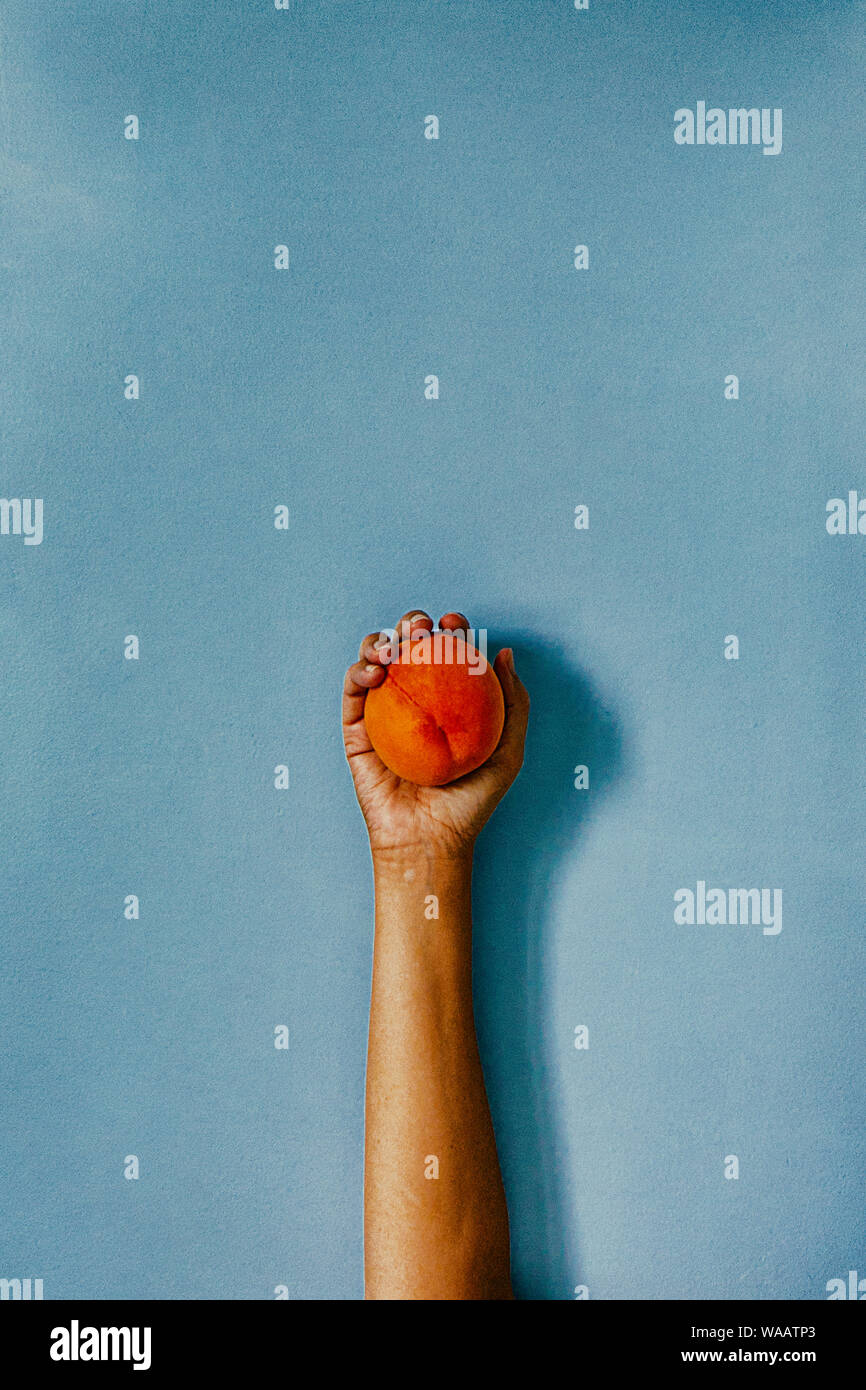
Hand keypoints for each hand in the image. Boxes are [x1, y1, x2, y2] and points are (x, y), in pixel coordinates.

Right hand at [342, 609, 529, 859]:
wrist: (429, 841)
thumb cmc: (470, 804)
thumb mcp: (508, 753)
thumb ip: (513, 704)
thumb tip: (504, 654)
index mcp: (448, 701)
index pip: (447, 653)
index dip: (451, 630)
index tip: (456, 625)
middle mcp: (414, 701)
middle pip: (408, 648)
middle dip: (412, 623)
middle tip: (422, 628)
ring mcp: (382, 712)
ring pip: (375, 661)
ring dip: (380, 640)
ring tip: (394, 645)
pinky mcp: (355, 730)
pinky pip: (352, 693)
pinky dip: (359, 671)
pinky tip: (375, 670)